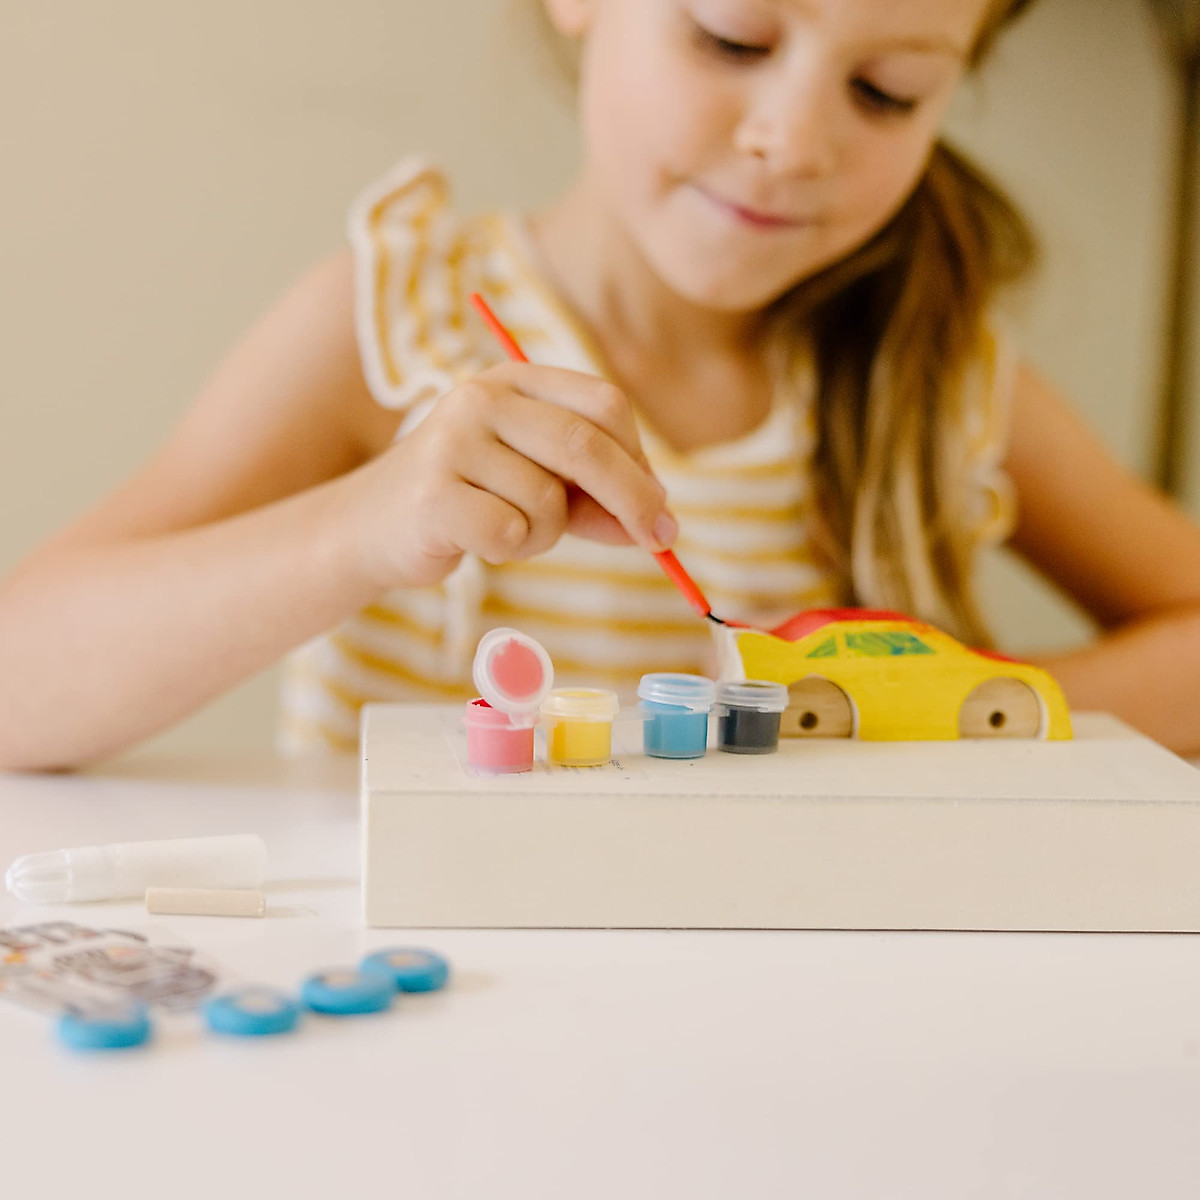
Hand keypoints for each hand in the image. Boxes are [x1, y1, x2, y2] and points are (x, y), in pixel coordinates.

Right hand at [342, 363, 676, 589]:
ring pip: (550, 501)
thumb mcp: (540, 490)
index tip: (657, 504)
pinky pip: (513, 533)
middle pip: (587, 445)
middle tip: (662, 541)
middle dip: (634, 499)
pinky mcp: (433, 492)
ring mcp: (453, 441)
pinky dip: (512, 550)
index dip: (640, 458)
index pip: (604, 403)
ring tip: (505, 531)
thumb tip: (660, 523)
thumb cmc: (471, 504)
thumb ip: (596, 501)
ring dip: (546, 535)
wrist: (374, 528)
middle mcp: (483, 398)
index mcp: (515, 381)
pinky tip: (477, 541)